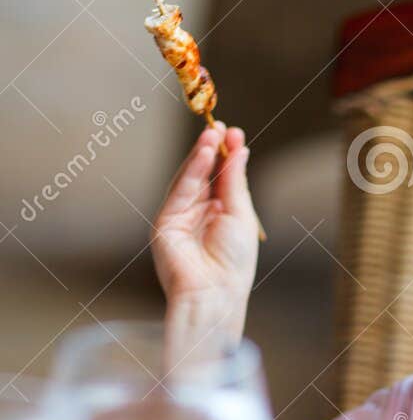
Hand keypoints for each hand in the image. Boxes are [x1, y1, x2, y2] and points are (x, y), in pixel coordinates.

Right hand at [152, 125, 258, 333]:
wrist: (214, 292)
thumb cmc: (233, 262)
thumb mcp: (241, 216)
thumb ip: (235, 182)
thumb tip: (239, 150)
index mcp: (221, 215)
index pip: (222, 178)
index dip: (227, 156)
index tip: (235, 133)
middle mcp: (199, 213)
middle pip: (205, 175)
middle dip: (213, 150)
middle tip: (223, 127)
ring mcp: (181, 216)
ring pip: (190, 178)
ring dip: (201, 154)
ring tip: (213, 134)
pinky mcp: (166, 220)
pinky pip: (179, 189)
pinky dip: (191, 170)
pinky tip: (204, 153)